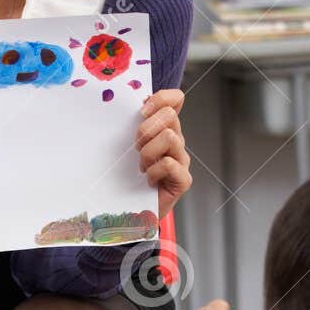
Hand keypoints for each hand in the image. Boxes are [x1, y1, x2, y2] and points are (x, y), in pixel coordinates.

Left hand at [137, 89, 189, 218]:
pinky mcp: (183, 179)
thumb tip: (125, 105)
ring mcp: (182, 160)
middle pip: (170, 115)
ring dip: (148, 152)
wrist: (133, 211)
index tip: (142, 111)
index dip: (161, 98)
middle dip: (147, 129)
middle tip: (136, 147)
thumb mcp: (125, 146)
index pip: (175, 99)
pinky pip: (170, 164)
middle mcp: (176, 140)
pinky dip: (154, 171)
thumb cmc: (127, 177)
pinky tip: (148, 180)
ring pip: (169, 137)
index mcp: (164, 128)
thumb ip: (129, 125)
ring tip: (142, 167)